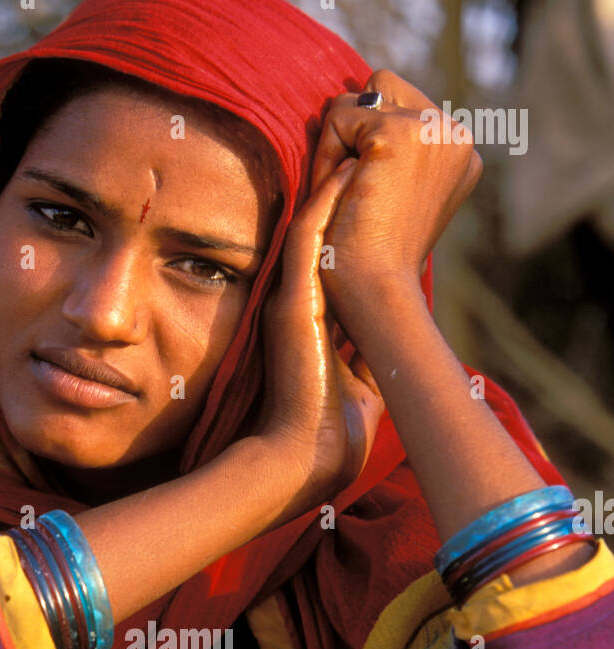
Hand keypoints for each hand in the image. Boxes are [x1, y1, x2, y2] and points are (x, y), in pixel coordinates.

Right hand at [256, 160, 385, 510]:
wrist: (306, 458)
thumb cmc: (336, 431)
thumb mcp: (364, 380)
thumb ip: (375, 351)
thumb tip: (403, 338)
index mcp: (315, 317)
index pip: (335, 255)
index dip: (352, 217)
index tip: (375, 186)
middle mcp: (300, 300)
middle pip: (319, 227)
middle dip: (339, 184)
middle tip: (360, 144)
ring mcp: (293, 299)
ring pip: (310, 222)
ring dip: (331, 181)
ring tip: (352, 141)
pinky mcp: (293, 304)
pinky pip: (306, 239)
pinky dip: (325, 202)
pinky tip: (345, 170)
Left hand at [312, 69, 482, 336]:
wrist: (375, 295)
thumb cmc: (372, 262)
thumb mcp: (390, 196)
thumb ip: (388, 151)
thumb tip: (357, 98)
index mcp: (458, 151)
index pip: (398, 104)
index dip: (365, 143)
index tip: (365, 196)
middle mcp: (456, 135)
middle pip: (381, 90)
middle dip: (353, 135)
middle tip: (351, 194)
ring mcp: (433, 130)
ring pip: (360, 100)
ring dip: (339, 146)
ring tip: (347, 197)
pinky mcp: (400, 133)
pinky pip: (339, 116)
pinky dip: (326, 155)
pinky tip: (341, 195)